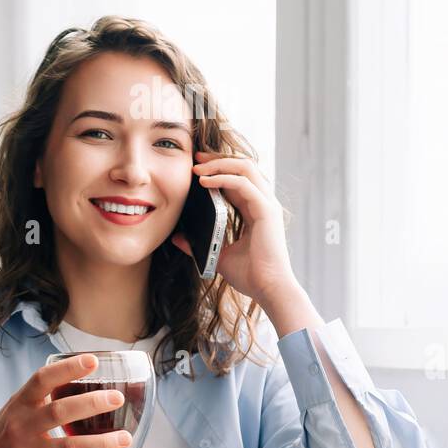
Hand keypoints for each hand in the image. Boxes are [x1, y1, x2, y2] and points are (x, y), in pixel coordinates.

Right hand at [0, 355, 133, 447]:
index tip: (93, 361)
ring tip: (125, 437)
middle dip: (91, 403)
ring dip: (100, 443)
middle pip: (59, 412)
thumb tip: (83, 371)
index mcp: (19, 404)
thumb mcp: (16, 409)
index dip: (67, 369)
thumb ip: (43, 395)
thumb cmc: (6, 433)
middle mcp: (21, 427)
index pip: (42, 380)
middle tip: (118, 398)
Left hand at [170, 150, 298, 304]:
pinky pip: (244, 184)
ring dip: (220, 163)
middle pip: (244, 166)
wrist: (268, 289)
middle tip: (195, 158)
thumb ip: (199, 245)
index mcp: (256, 210)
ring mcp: (267, 204)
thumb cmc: (250, 276)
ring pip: (246, 168)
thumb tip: (178, 238)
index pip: (239, 179)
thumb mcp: (218, 256)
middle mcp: (264, 203)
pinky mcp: (266, 210)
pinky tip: (205, 182)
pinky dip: (223, 178)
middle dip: (218, 159)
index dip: (219, 169)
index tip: (197, 167)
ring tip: (198, 168)